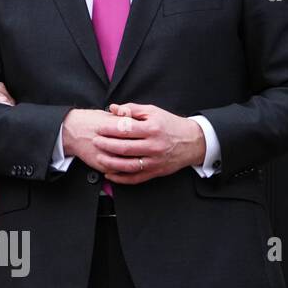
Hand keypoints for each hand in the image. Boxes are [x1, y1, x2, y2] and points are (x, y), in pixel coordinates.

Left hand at [61, 103, 204, 183]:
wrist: (192, 142)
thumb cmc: (170, 125)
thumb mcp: (154, 111)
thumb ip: (132, 109)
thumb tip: (113, 108)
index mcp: (153, 129)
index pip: (126, 129)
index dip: (109, 129)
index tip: (99, 129)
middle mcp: (154, 146)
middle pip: (124, 148)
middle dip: (106, 145)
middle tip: (95, 142)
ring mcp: (154, 161)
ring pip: (128, 165)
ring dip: (110, 163)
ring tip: (99, 157)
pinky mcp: (155, 172)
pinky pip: (135, 178)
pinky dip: (120, 178)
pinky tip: (110, 174)